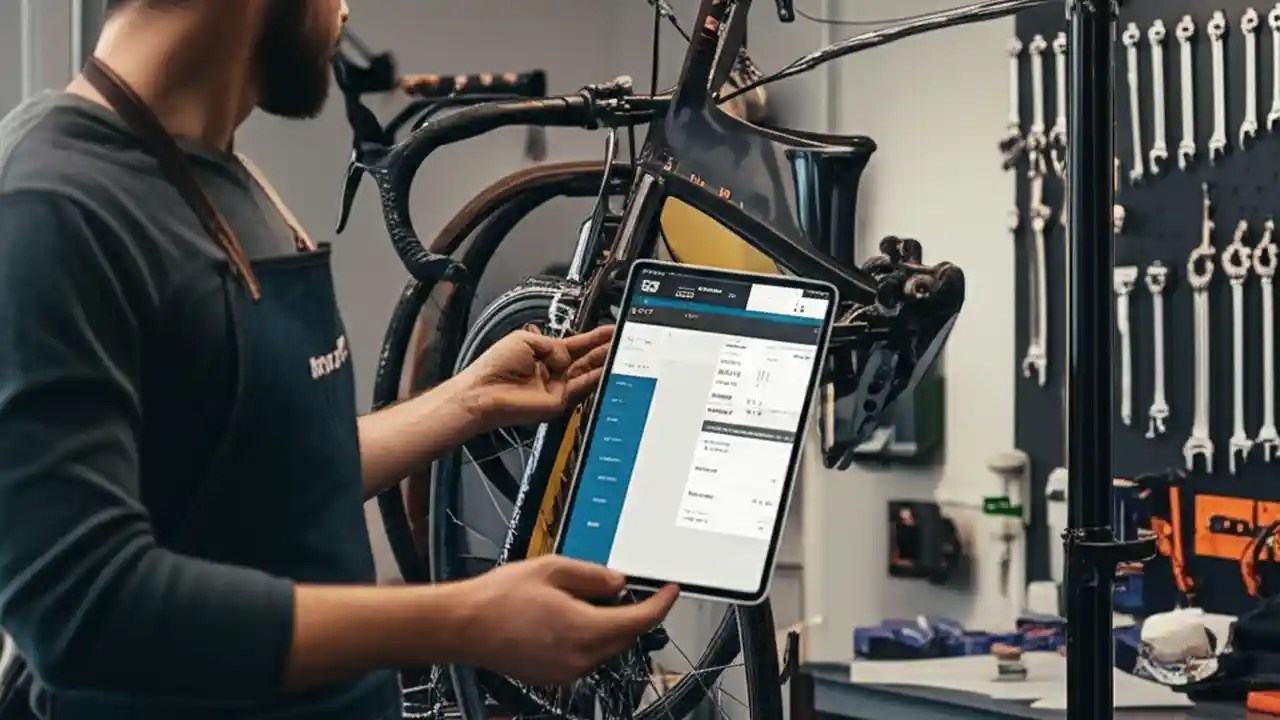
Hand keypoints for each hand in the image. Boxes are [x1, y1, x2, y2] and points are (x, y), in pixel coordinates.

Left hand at [455, 325, 613, 429]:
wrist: (484, 393)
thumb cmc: (495, 366)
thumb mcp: (524, 340)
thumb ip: (552, 344)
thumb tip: (567, 355)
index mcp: (544, 353)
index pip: (575, 344)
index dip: (593, 336)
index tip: (610, 329)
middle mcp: (554, 371)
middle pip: (586, 358)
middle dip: (605, 349)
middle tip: (623, 340)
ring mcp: (558, 387)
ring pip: (588, 372)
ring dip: (605, 362)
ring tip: (623, 352)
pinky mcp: (559, 402)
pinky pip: (582, 387)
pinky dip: (597, 378)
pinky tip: (609, 369)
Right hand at [458, 555, 677, 685]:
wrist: (464, 625)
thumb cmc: (498, 599)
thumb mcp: (552, 568)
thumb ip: (592, 575)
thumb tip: (618, 582)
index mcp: (585, 629)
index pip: (640, 620)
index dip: (661, 604)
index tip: (670, 591)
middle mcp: (580, 657)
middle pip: (625, 635)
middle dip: (633, 612)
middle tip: (627, 588)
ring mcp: (567, 671)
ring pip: (606, 647)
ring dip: (609, 625)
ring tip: (584, 598)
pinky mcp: (554, 676)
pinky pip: (586, 656)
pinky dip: (589, 637)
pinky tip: (569, 617)